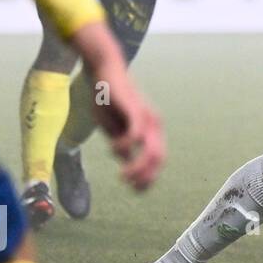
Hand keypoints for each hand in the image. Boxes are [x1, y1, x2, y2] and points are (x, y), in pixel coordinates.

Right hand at [71, 22, 165, 190]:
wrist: (103, 72)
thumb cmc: (108, 100)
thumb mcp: (114, 128)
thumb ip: (122, 144)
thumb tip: (128, 161)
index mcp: (151, 130)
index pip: (158, 160)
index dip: (149, 177)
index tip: (135, 190)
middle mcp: (154, 125)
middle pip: (158, 159)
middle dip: (146, 177)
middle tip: (129, 184)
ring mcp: (146, 117)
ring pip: (151, 151)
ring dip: (138, 168)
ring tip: (123, 176)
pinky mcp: (135, 110)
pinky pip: (136, 134)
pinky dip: (126, 146)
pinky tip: (114, 148)